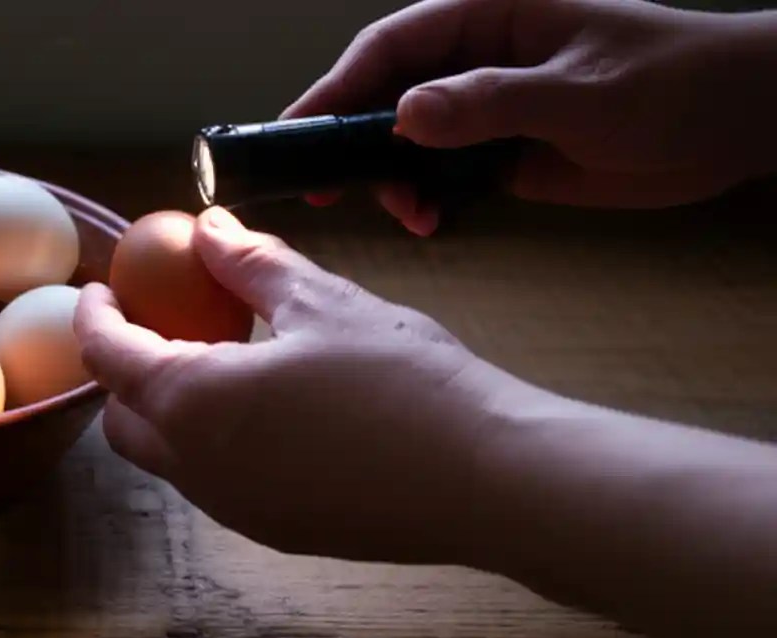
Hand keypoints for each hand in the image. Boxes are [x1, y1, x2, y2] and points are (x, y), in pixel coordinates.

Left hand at [74, 206, 537, 563]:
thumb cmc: (403, 379)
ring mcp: (236, 510)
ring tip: (215, 358)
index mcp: (192, 403)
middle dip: (122, 371)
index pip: (107, 357)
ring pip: (169, 458)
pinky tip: (267, 407)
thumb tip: (208, 229)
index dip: (96, 315)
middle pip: (124, 420)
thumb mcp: (322, 300)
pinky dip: (212, 440)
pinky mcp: (278, 531)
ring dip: (168, 408)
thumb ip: (250, 263)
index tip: (103, 286)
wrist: (486, 479)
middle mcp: (198, 469)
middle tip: (157, 323)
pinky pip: (217, 482)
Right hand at [284, 0, 776, 235]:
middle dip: (353, 142)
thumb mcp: (577, 91)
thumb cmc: (670, 81)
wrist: (737, 122)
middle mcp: (479, 61)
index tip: (299, 131)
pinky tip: (429, 223)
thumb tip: (405, 117)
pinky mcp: (507, 155)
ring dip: (394, 181)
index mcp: (489, 18)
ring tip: (405, 216)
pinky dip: (429, 200)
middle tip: (325, 193)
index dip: (338, 86)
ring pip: (412, 143)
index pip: (391, 46)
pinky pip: (447, 177)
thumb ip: (490, 102)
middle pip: (388, 95)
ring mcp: (491, 111)